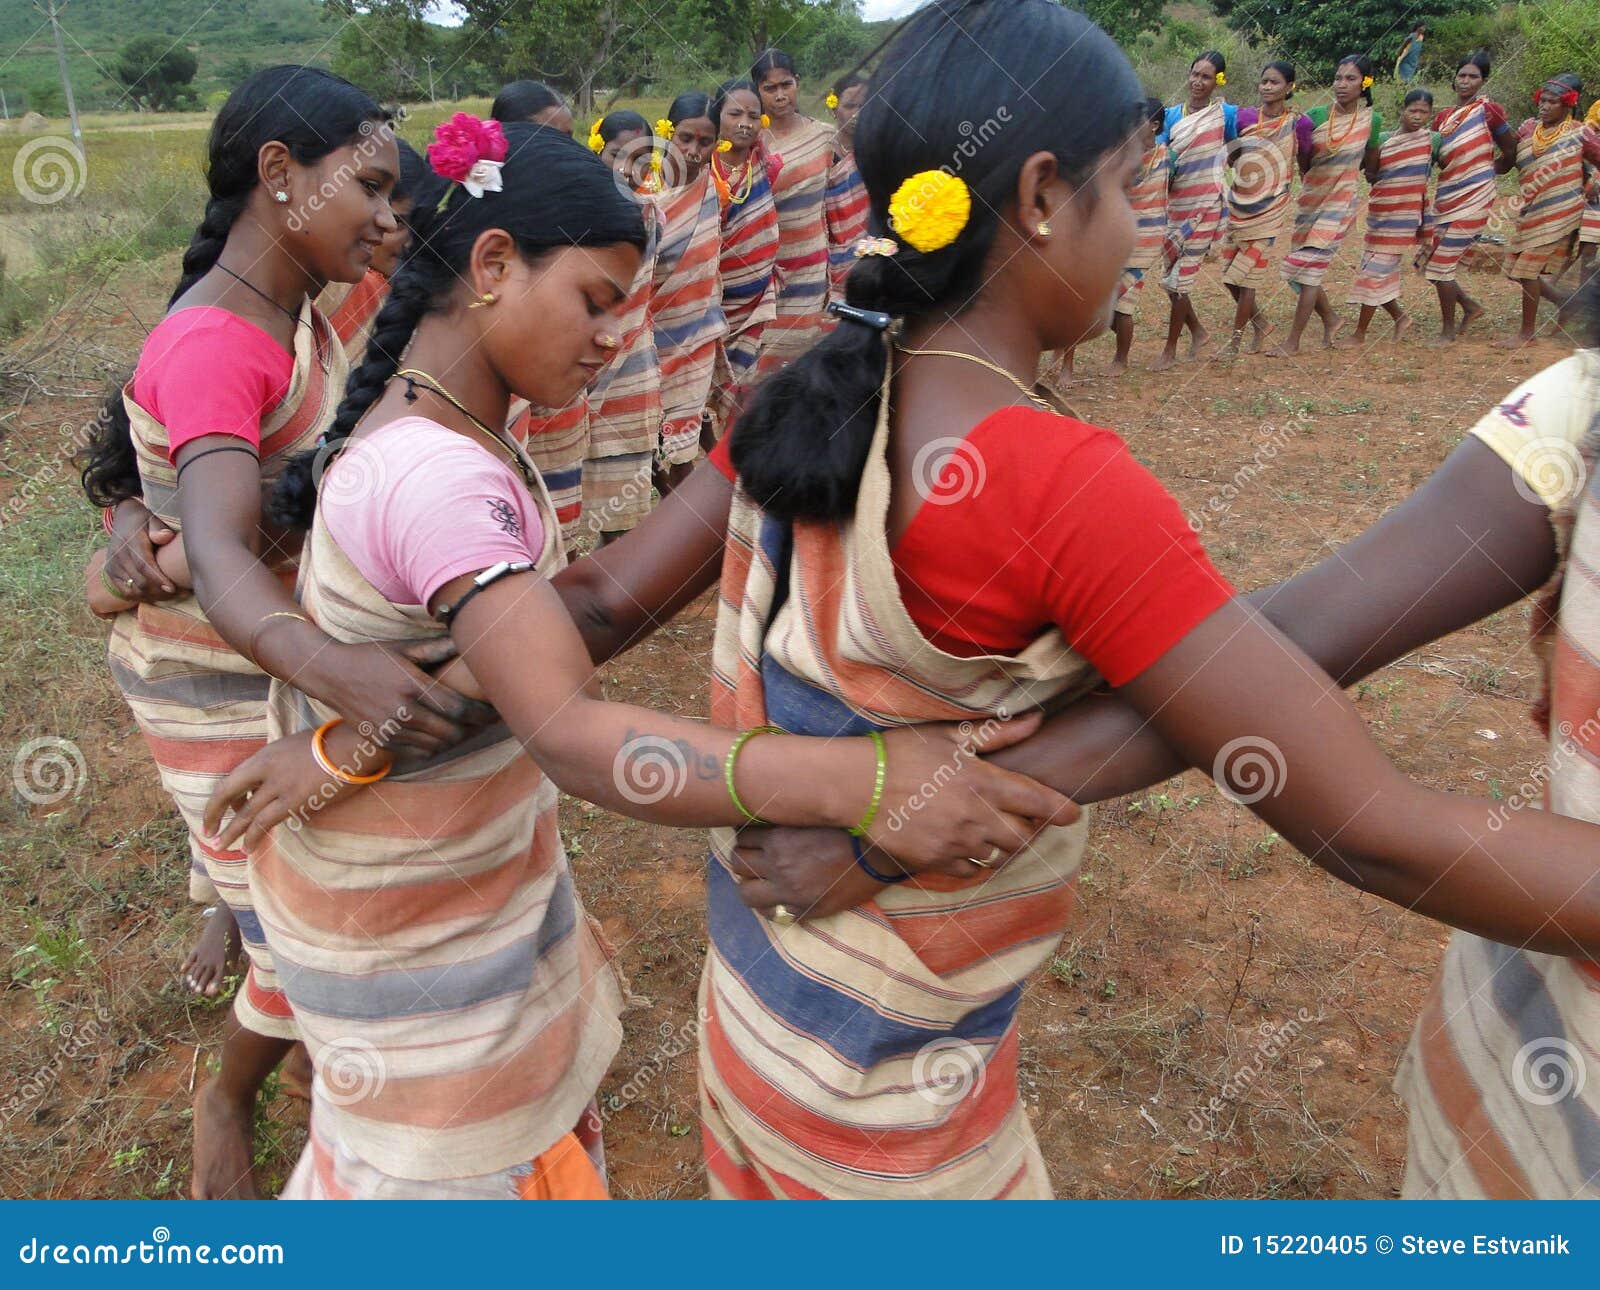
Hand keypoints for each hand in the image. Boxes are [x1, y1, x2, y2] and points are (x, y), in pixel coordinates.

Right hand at [104, 499, 179, 601]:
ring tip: (170, 596)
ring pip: (133, 590)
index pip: (143, 565)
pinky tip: (156, 595)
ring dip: (152, 596)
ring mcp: (113, 565)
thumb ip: (158, 529)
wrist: (123, 518)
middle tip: (180, 594)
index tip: (173, 588)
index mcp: (130, 542)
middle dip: (160, 591)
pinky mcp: (111, 573)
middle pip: (139, 581)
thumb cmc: (144, 521)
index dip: (158, 579)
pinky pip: (125, 591)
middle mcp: (119, 555)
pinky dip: (141, 597)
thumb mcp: (152, 519)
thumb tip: (165, 536)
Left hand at [203, 731, 354, 850]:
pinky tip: (250, 847)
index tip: (215, 812)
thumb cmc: (329, 743)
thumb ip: (276, 765)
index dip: (218, 799)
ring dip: (232, 833)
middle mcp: (266, 770)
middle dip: (214, 815)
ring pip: (247, 814)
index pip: (231, 779)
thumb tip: (266, 786)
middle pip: (230, 794)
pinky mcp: (296, 801)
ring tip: (221, 847)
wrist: (353, 745)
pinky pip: (268, 822)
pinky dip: (256, 837)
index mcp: (265, 755)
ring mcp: (280, 786)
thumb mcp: (293, 747)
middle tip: (207, 833)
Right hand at [301, 637, 498, 756]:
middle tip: (484, 722)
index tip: (495, 711)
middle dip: (472, 729)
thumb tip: (466, 640)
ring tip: (466, 729)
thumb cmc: (371, 656)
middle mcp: (401, 711)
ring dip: (454, 739)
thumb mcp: (403, 648)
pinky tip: (440, 737)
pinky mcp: (381, 741)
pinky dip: (434, 748)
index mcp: (411, 685)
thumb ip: (435, 649)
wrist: (330, 673)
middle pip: (451, 732)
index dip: (480, 713)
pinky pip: (417, 753)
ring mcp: (389, 729)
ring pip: (436, 745)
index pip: (457, 708)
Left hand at [728, 826, 903, 919]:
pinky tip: (777, 898)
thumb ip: (787, 819)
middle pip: (738, 862)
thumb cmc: (850, 830)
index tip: (754, 835)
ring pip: (745, 892)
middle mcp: (779, 865)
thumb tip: (764, 816)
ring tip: (760, 879)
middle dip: (744, 856)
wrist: (878, 857)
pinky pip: (770, 914)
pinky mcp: (804, 910)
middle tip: (756, 856)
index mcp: (779, 838)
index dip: (747, 834)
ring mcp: (790, 892)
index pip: (742, 835)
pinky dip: (768, 905)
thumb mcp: (814, 815)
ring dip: (749, 883)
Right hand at [864, 714, 1080, 872]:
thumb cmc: (901, 752)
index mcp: (983, 781)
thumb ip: (997, 733)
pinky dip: (971, 861)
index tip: (1072, 814)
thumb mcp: (948, 735)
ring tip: (988, 830)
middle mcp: (975, 817)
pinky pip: (967, 871)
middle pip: (1024, 837)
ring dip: (1000, 845)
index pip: (1038, 802)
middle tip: (1019, 818)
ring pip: (997, 855)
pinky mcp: (934, 862)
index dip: (1061, 810)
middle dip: (1028, 830)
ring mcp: (955, 843)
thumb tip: (1036, 720)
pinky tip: (962, 846)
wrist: (854, 785)